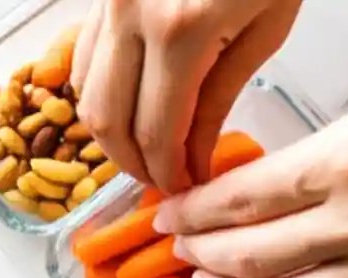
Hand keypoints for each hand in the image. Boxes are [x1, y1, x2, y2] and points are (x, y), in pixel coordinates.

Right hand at [72, 0, 300, 192]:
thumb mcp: (265, 28)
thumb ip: (221, 98)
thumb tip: (194, 157)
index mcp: (182, 30)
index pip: (158, 132)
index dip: (168, 172)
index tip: (186, 188)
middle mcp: (131, 17)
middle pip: (108, 121)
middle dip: (132, 163)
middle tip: (162, 179)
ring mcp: (107, 2)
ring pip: (85, 93)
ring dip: (110, 133)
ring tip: (145, 150)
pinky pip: (83, 59)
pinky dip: (100, 93)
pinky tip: (129, 106)